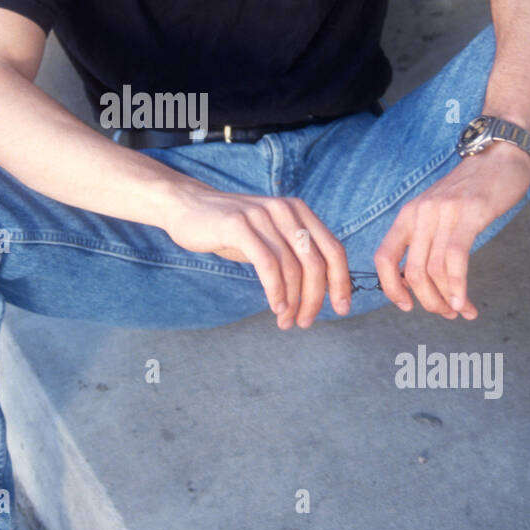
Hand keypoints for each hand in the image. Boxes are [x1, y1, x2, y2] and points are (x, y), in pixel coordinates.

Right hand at [164, 186, 352, 329]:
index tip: (342, 308)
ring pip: (292, 267)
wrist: (188, 208)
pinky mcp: (239, 225)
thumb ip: (294, 255)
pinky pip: (267, 264)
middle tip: (305, 322)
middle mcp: (285, 210)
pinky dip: (276, 290)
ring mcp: (262, 216)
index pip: (333, 249)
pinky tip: (275, 307)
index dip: (342, 281)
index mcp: (299, 211)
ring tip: (286, 321)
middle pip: (315, 262)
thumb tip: (323, 290)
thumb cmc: (231, 230)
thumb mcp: (268, 237)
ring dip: (292, 301)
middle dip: (315, 298)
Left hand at [374, 141, 529, 318]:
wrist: (499, 155)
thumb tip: (420, 280)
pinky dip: (458, 286)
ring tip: (461, 311)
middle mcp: (420, 214)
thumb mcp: (437, 210)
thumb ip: (426, 238)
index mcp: (408, 215)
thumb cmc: (472, 188)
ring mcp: (443, 213)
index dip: (390, 288)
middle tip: (446, 314)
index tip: (406, 305)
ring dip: (446, 299)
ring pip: (433, 270)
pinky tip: (465, 303)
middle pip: (412, 272)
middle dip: (428, 301)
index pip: (383, 257)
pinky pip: (455, 258)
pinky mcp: (468, 214)